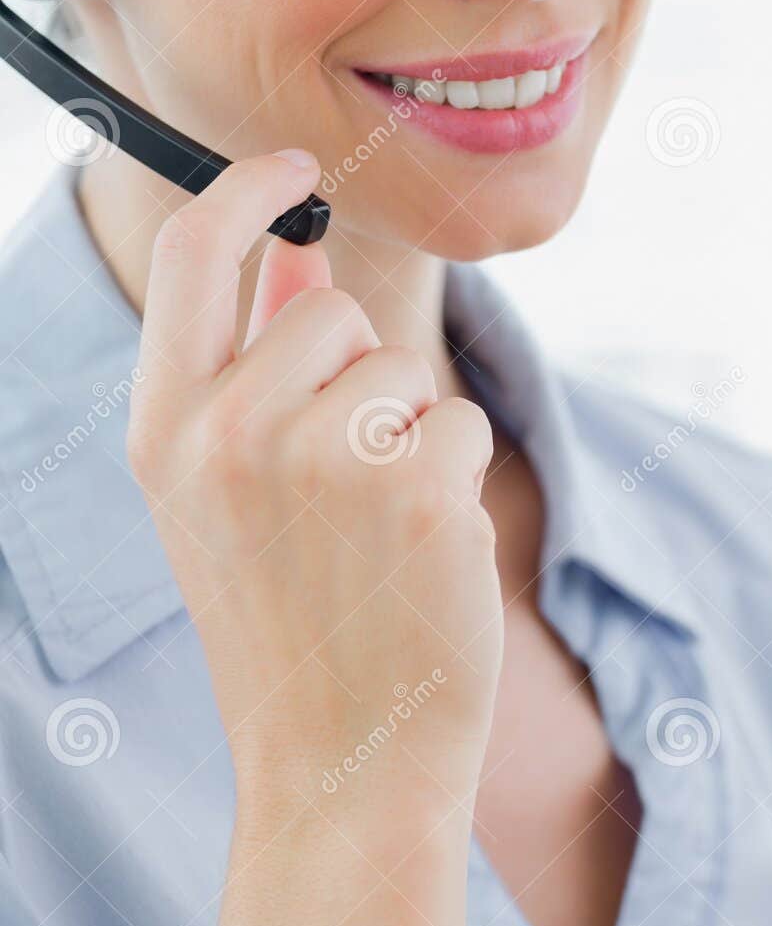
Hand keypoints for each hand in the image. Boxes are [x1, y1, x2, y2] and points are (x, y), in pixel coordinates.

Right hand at [126, 150, 502, 808]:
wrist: (341, 759)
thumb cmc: (289, 618)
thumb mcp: (231, 490)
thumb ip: (255, 356)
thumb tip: (297, 244)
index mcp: (162, 430)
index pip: (190, 253)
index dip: (243, 186)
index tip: (294, 166)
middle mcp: (227, 434)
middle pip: (323, 308)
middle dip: (353, 372)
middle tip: (338, 485)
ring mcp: (324, 460)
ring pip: (400, 366)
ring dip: (406, 432)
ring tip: (373, 532)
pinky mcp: (419, 488)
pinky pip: (456, 419)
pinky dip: (454, 476)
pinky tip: (419, 554)